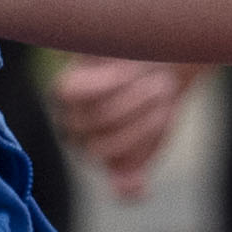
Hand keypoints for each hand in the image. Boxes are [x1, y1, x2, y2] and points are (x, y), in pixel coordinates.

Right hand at [55, 54, 199, 200]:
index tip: (133, 69)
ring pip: (106, 150)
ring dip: (145, 125)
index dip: (108, 82)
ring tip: (166, 98)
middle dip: (136, 100)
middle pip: (96, 120)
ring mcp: (95, 149)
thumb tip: (93, 71)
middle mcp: (73, 124)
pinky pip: (120, 188)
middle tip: (161, 83)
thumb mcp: (124, 42)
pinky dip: (129, 189)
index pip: (70, 92)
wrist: (165, 70)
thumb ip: (104, 47)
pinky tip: (141, 186)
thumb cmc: (142, 52)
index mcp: (66, 91)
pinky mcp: (123, 166)